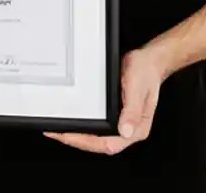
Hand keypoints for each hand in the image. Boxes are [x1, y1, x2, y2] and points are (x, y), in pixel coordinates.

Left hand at [44, 47, 166, 155]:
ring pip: (97, 137)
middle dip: (76, 140)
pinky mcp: (115, 116)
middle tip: (55, 132)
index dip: (86, 142)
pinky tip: (73, 122)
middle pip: (99, 143)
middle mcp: (130, 129)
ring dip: (77, 136)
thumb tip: (125, 131)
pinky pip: (98, 127)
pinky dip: (83, 126)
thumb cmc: (146, 73)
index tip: (68, 135)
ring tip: (58, 130)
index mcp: (138, 128)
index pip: (109, 144)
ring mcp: (122, 123)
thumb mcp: (138, 88)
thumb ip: (133, 110)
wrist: (149, 62)